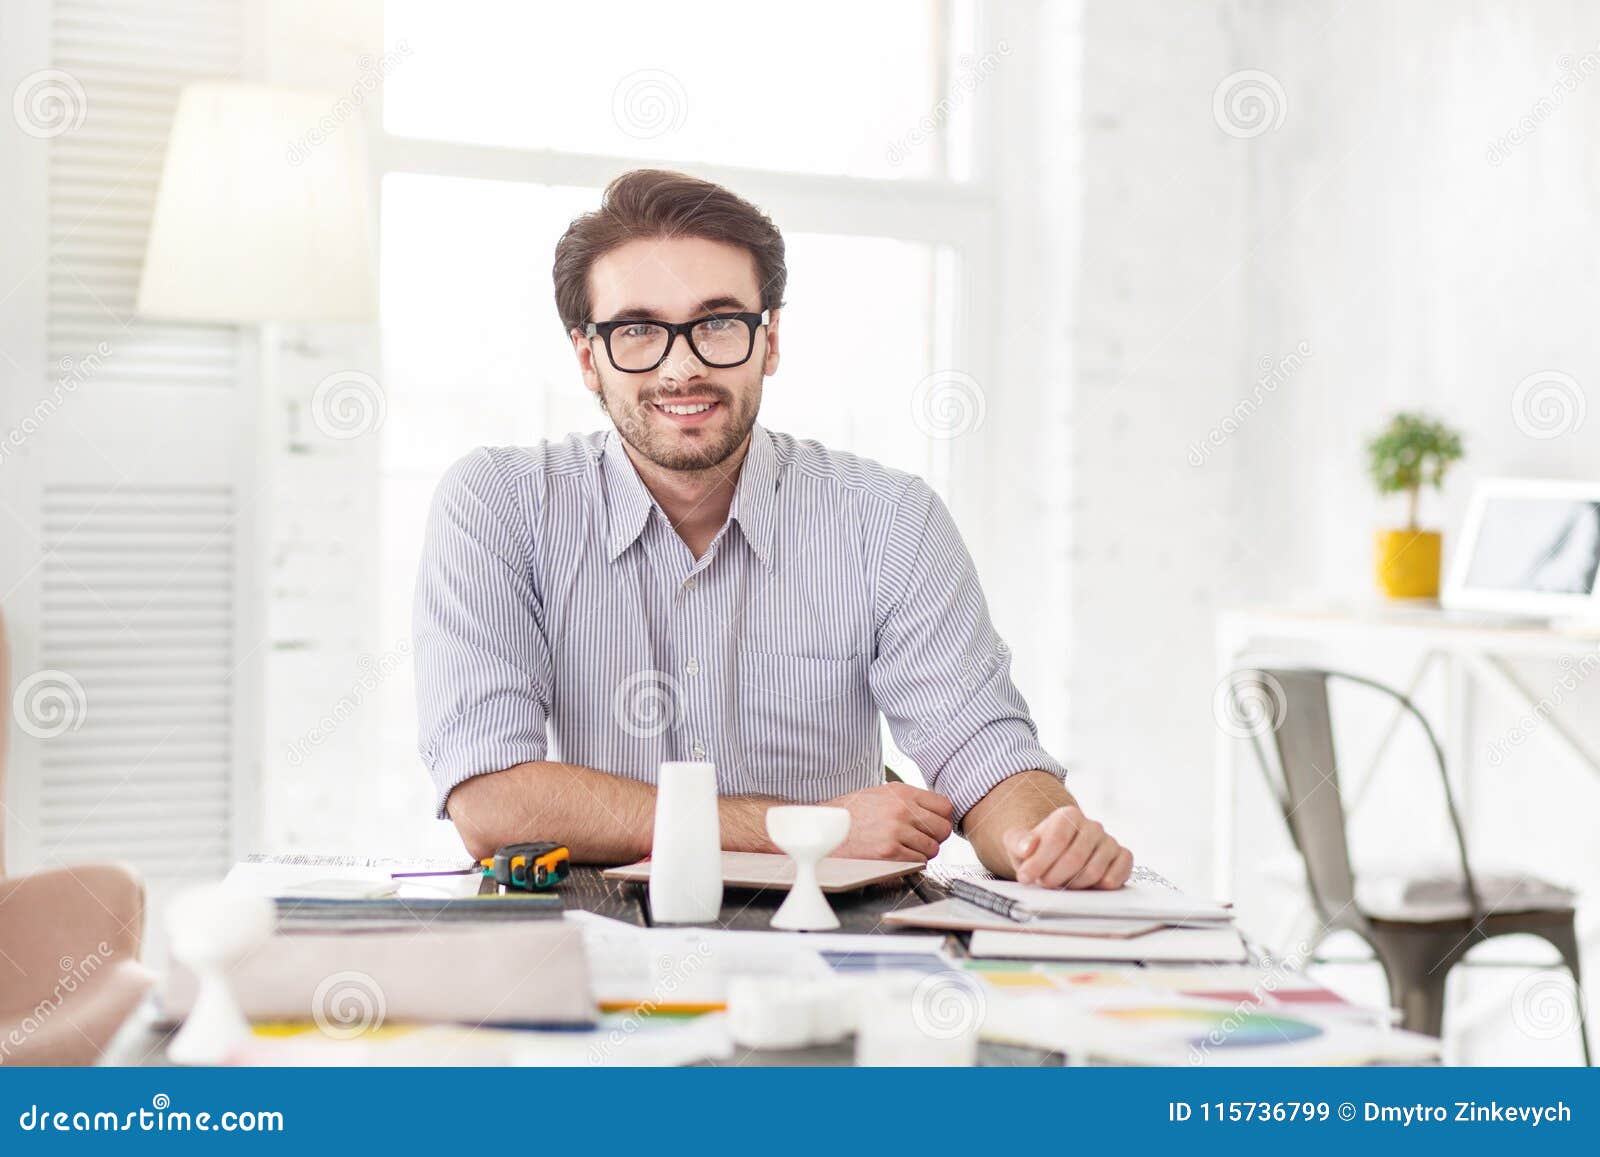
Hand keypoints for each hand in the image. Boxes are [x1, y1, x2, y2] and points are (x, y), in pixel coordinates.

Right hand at [825, 782, 953, 861]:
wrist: (824, 828)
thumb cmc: (850, 813)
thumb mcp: (880, 794)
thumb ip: (907, 800)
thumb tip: (933, 811)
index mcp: (902, 793)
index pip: (945, 806)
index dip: (942, 818)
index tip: (934, 825)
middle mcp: (902, 810)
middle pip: (943, 829)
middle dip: (936, 838)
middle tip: (922, 840)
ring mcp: (896, 832)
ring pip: (932, 849)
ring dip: (922, 852)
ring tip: (905, 849)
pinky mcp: (889, 853)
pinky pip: (917, 862)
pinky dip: (911, 863)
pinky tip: (896, 857)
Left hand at [1004, 806, 1131, 888]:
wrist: (1057, 855)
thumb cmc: (1038, 850)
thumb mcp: (1019, 843)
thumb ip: (1018, 842)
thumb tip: (1027, 847)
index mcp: (1069, 816)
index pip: (1057, 839)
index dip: (1039, 861)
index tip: (1025, 876)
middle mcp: (1092, 826)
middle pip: (1075, 857)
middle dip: (1055, 876)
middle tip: (1043, 883)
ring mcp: (1109, 842)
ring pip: (1094, 871)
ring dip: (1073, 884)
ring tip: (1060, 884)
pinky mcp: (1123, 858)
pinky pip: (1119, 873)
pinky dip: (1103, 885)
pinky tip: (1088, 888)